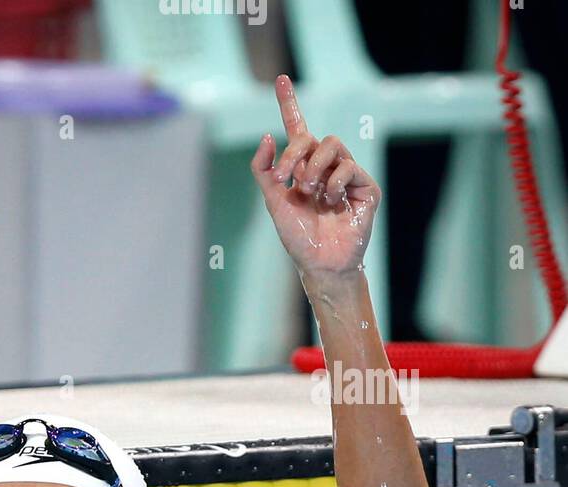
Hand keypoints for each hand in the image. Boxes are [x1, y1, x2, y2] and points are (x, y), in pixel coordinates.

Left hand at [250, 75, 380, 278]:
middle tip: (287, 177)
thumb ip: (265, 171)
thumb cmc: (298, 236)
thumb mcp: (273, 202)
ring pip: (332, 146)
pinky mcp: (365, 187)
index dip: (289, 104)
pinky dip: (334, 183)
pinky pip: (348, 168)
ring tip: (310, 191)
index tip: (280, 79)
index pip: (298, 131)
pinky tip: (331, 201)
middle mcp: (326, 168)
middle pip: (313, 138)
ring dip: (315, 167)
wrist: (320, 263)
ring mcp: (347, 175)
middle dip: (296, 153)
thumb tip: (267, 136)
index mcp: (303, 169)